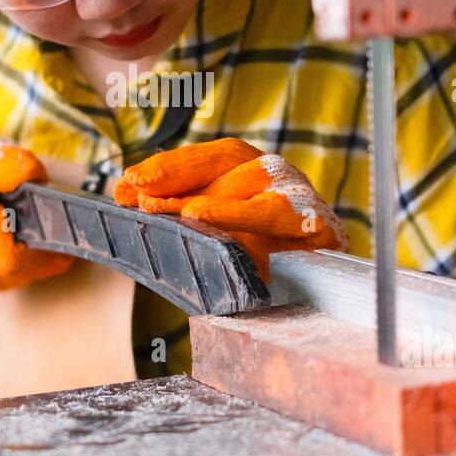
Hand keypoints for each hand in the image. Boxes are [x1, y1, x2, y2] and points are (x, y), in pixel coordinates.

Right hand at [0, 130, 74, 292]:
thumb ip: (14, 166)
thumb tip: (40, 181)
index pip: (15, 259)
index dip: (46, 255)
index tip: (68, 244)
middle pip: (13, 274)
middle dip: (38, 258)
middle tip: (56, 240)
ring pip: (3, 280)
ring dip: (21, 262)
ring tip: (26, 236)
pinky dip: (3, 266)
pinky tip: (3, 243)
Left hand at [114, 138, 348, 279]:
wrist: (330, 296)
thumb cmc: (269, 265)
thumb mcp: (219, 237)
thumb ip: (181, 217)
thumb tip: (127, 197)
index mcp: (252, 173)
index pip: (210, 158)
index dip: (168, 166)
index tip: (126, 183)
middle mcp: (277, 175)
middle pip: (226, 161)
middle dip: (175, 174)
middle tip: (133, 194)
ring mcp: (300, 195)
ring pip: (253, 183)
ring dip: (207, 197)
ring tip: (165, 208)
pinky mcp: (320, 224)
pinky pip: (278, 214)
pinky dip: (239, 213)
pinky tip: (201, 217)